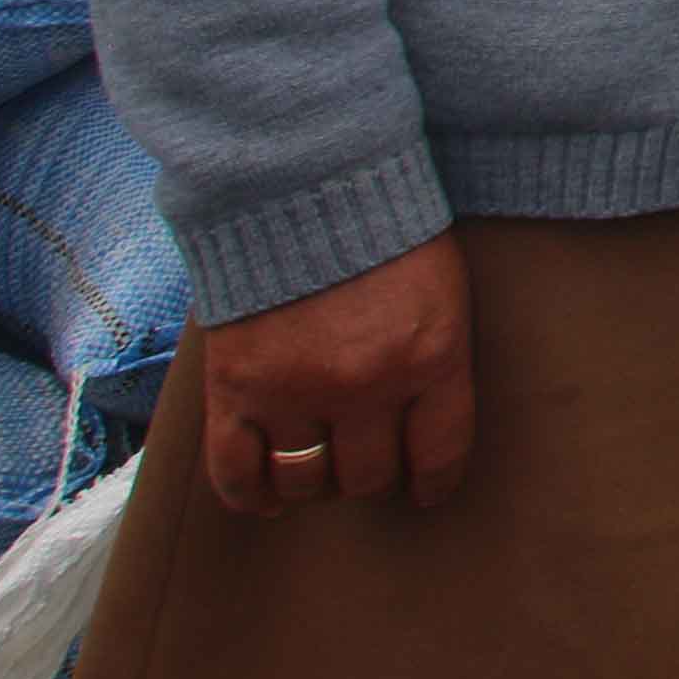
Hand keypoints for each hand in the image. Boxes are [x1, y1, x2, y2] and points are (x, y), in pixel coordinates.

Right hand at [200, 234, 474, 515]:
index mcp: (431, 356)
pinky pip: (236, 473)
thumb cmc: (384, 231)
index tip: (426, 492)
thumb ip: (435, 359)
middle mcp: (367, 385)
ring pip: (307, 481)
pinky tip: (265, 495)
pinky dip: (250, 495)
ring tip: (317, 470)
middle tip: (365, 464)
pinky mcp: (236, 387)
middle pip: (369, 475)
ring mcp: (296, 390)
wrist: (302, 183)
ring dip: (315, 484)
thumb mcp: (441, 291)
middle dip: (371, 476)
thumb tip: (425, 424)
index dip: (433, 483)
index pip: (440, 453)